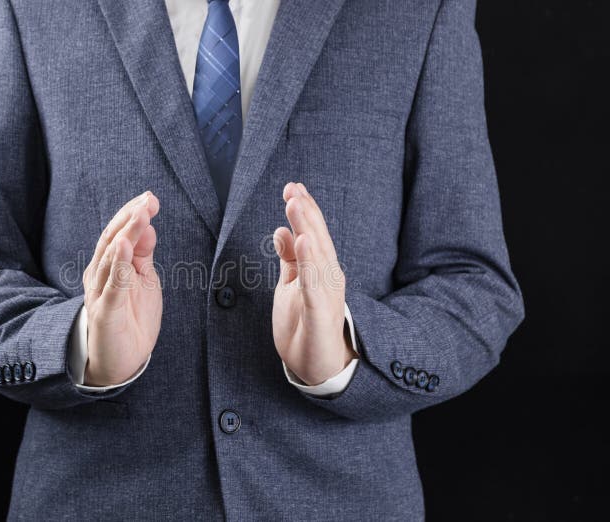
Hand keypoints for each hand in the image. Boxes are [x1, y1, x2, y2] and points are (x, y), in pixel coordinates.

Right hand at [82, 191, 161, 385]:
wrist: (119, 362)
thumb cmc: (130, 318)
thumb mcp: (142, 280)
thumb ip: (142, 254)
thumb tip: (148, 225)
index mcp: (108, 265)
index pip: (117, 233)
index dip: (132, 214)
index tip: (150, 198)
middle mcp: (99, 275)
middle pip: (111, 239)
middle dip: (130, 218)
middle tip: (147, 201)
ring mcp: (100, 293)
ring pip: (111, 258)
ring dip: (126, 234)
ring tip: (140, 216)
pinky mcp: (105, 312)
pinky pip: (112, 286)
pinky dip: (118, 264)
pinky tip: (124, 246)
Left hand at [272, 182, 355, 385]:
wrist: (317, 367)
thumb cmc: (305, 326)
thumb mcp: (291, 286)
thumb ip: (290, 259)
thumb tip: (282, 230)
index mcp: (320, 270)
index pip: (313, 234)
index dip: (304, 210)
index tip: (292, 187)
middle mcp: (328, 278)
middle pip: (317, 239)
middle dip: (305, 213)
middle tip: (292, 188)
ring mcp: (326, 295)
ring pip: (317, 257)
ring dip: (307, 229)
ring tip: (296, 206)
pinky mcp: (320, 314)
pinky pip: (314, 285)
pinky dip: (308, 263)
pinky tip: (302, 242)